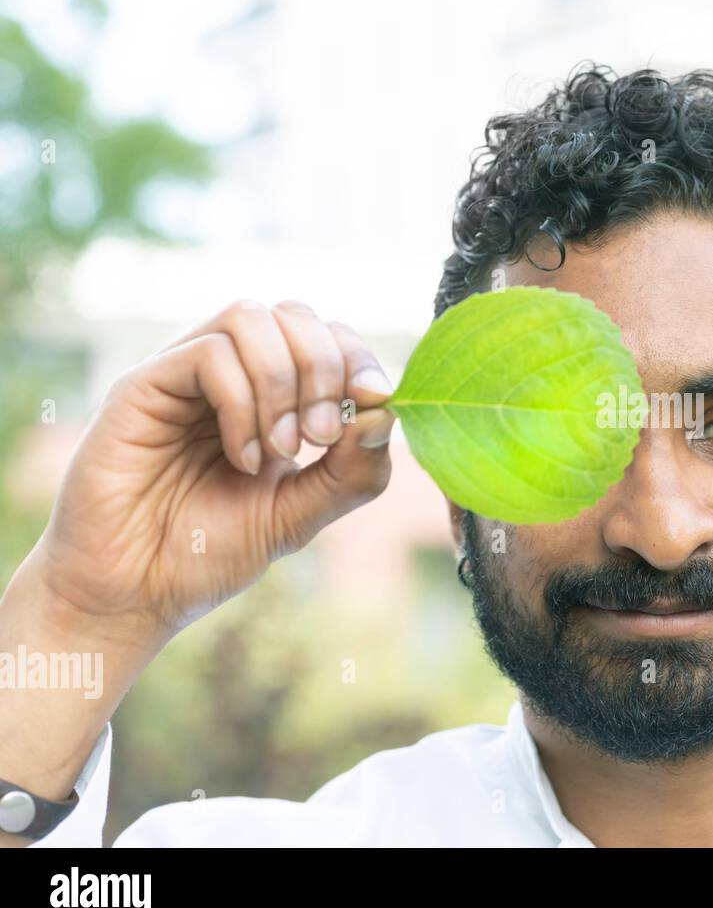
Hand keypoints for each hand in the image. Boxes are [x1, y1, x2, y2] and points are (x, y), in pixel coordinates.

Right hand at [28, 301, 396, 641]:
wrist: (132, 594)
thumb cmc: (209, 552)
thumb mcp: (300, 514)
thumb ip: (350, 472)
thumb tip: (386, 415)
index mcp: (268, 395)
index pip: (324, 335)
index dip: (358, 357)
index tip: (376, 400)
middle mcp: (227, 375)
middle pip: (293, 314)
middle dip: (325, 368)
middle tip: (320, 437)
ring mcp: (182, 376)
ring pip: (250, 318)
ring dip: (284, 382)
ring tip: (282, 449)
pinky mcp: (141, 386)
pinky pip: (209, 355)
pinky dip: (243, 404)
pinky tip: (243, 459)